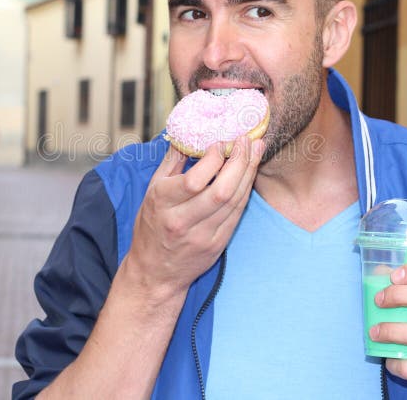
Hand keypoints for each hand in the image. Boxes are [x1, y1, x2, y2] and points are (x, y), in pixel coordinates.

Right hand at [125, 136, 263, 300]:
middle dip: (239, 161)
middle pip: (221, 190)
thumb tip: (189, 134)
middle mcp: (182, 221)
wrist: (155, 273)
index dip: (213, 158)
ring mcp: (202, 235)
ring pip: (234, 200)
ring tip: (256, 149)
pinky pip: (237, 213)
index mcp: (163, 203)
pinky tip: (250, 173)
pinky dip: (245, 190)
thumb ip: (172, 162)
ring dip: (248, 172)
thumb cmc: (151, 226)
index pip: (195, 180)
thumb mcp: (152, 191)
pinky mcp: (217, 244)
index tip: (220, 142)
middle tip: (247, 140)